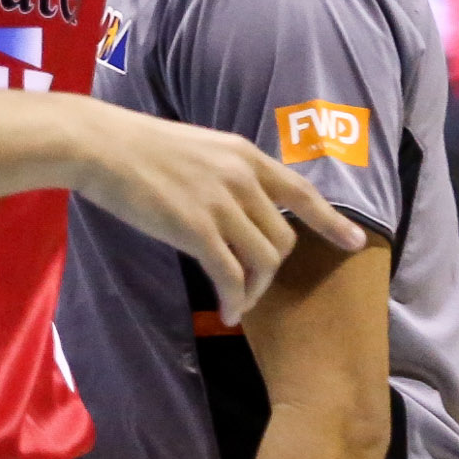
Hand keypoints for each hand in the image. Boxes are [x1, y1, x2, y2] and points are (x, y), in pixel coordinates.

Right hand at [78, 107, 368, 324]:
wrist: (103, 146)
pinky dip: (235, 299)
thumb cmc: (141, 148)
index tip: (355, 243)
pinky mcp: (197, 230)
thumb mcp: (200, 150)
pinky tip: (228, 311)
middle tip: (252, 288)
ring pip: (263, 261)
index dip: (331, 221)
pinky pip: (231, 275)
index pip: (302, 192)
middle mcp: (242, 178)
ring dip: (255, 290)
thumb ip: (227, 174)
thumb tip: (241, 207)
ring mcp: (222, 204)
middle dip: (273, 271)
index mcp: (245, 155)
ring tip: (239, 303)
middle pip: (283, 238)